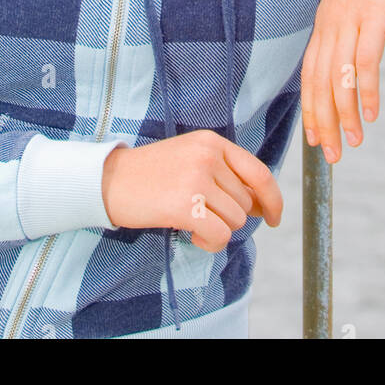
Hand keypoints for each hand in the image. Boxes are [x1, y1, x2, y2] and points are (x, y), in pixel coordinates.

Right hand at [101, 130, 282, 253]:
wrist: (109, 181)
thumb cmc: (151, 175)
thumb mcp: (191, 159)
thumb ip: (225, 174)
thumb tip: (262, 205)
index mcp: (212, 142)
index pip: (258, 172)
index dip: (273, 198)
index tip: (275, 217)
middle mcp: (208, 156)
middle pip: (245, 203)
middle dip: (229, 216)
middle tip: (200, 213)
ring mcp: (197, 179)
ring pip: (236, 221)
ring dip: (217, 229)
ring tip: (191, 221)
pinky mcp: (186, 206)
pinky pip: (220, 236)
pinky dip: (209, 242)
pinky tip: (190, 232)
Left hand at [301, 0, 384, 162]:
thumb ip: (355, 21)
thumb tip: (360, 46)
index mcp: (325, 20)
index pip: (310, 73)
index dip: (311, 107)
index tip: (316, 136)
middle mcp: (330, 23)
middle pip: (318, 82)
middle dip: (323, 123)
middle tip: (329, 156)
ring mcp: (349, 19)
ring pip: (337, 78)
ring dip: (342, 116)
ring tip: (351, 145)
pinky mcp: (372, 15)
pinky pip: (364, 61)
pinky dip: (363, 91)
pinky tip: (368, 114)